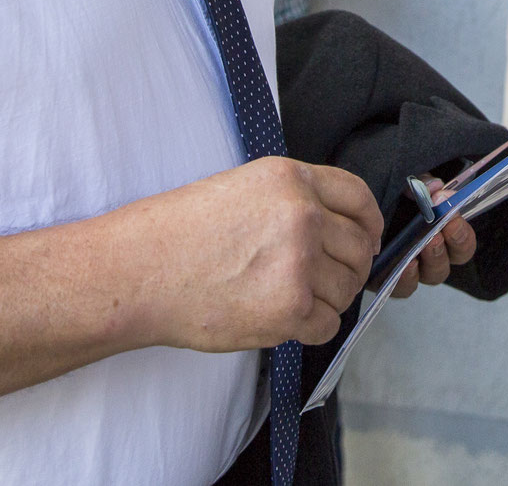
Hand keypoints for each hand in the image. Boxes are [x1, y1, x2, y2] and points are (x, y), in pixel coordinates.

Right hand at [117, 157, 383, 352]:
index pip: (359, 197)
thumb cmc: (177, 233)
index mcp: (291, 179)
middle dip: (349, 267)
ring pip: (347, 289)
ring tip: (286, 298)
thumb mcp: (242, 188)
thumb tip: (337, 228)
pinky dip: (311, 328)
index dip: (369, 223)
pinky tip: (280, 318)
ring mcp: (299, 263)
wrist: (138, 272)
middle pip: (360, 247)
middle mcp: (302, 215)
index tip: (369, 238)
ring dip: (326, 300)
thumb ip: (293, 200)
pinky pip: (328, 325)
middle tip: (323, 280)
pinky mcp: (289, 308)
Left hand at [389, 178, 477, 299]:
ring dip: (430, 260)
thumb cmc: (393, 198)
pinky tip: (404, 263)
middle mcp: (428, 259)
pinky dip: (406, 277)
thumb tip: (436, 186)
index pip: (462, 245)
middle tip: (438, 231)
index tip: (453, 215)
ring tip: (424, 244)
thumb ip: (423, 183)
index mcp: (441, 238)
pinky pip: (402, 286)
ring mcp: (409, 272)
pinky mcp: (387, 279)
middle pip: (448, 264)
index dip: (462, 234)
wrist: (359, 209)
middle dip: (445, 247)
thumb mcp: (409, 184)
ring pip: (429, 277)